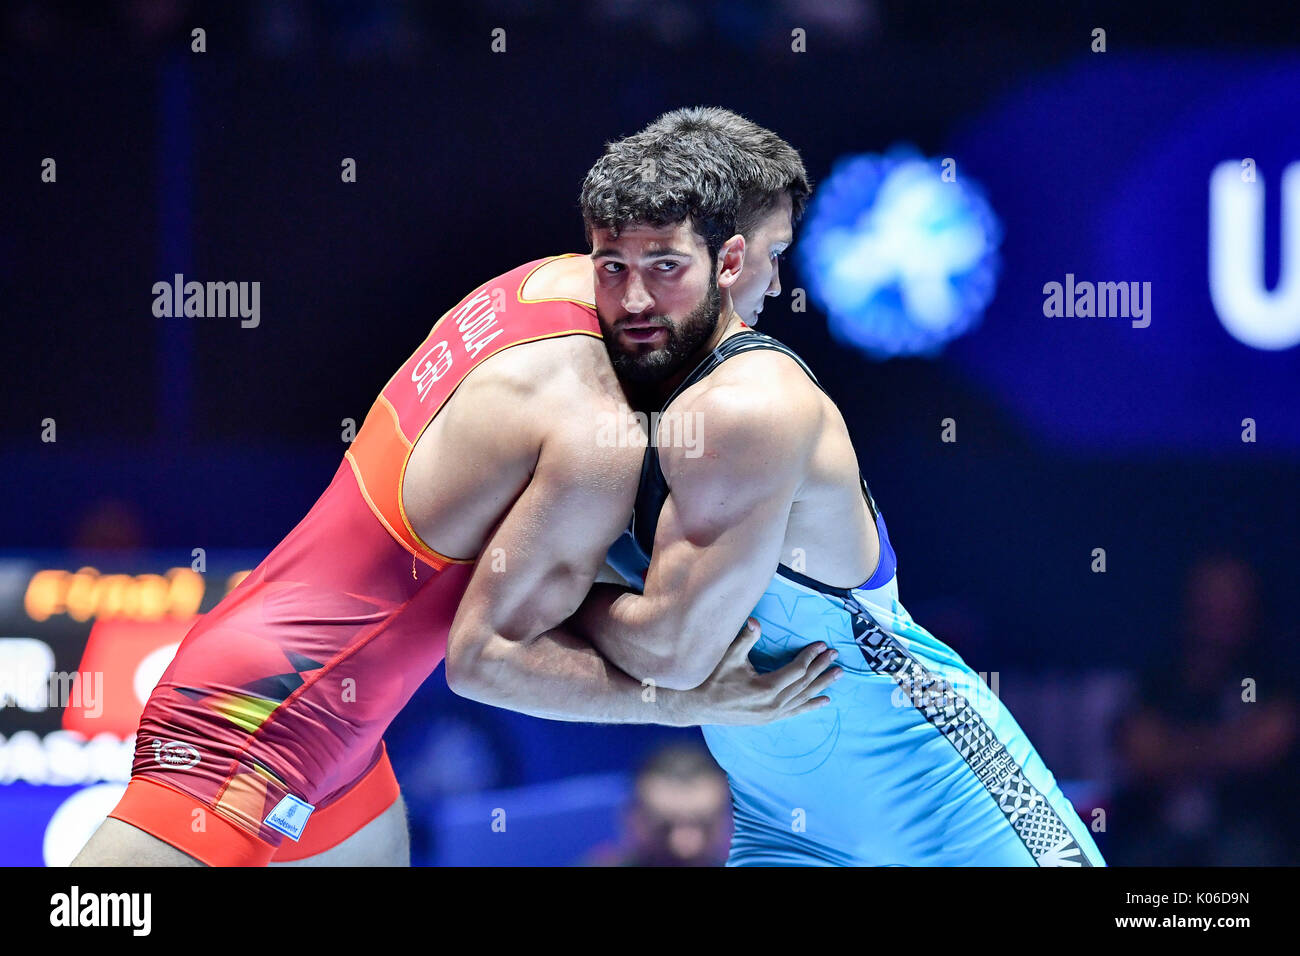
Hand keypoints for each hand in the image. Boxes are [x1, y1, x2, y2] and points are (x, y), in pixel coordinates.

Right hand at [674, 617, 841, 725]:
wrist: (699, 706)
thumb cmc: (712, 678)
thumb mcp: (728, 657)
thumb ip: (745, 639)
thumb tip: (755, 621)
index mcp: (766, 688)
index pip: (797, 670)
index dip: (810, 656)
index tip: (821, 645)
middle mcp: (773, 704)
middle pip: (804, 684)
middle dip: (821, 668)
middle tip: (836, 655)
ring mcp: (772, 714)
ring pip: (803, 698)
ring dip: (822, 685)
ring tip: (838, 674)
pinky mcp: (768, 719)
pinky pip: (795, 712)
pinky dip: (810, 706)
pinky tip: (824, 701)